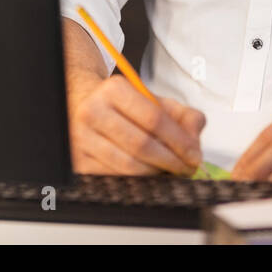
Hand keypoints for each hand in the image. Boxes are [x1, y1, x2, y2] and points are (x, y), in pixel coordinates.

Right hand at [66, 72, 205, 175]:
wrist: (85, 106)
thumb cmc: (125, 107)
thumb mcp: (156, 102)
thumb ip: (183, 115)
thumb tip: (195, 137)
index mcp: (114, 89)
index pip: (154, 119)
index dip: (179, 141)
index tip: (194, 155)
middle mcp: (92, 111)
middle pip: (140, 145)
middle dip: (170, 162)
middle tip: (186, 169)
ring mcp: (80, 137)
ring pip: (126, 166)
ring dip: (155, 174)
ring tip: (169, 172)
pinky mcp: (76, 161)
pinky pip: (113, 178)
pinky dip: (136, 181)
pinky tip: (147, 176)